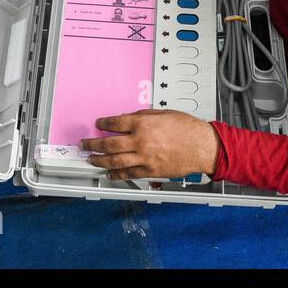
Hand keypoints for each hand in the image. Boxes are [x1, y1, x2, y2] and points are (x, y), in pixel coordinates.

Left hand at [83, 109, 219, 180]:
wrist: (202, 146)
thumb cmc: (187, 128)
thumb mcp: (163, 113)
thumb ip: (144, 116)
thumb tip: (129, 119)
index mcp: (143, 123)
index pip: (115, 123)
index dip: (103, 123)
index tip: (98, 124)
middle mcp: (140, 140)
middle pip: (109, 143)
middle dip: (93, 144)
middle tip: (85, 144)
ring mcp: (144, 157)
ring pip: (114, 161)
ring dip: (99, 160)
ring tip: (91, 159)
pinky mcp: (150, 171)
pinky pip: (128, 174)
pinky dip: (116, 174)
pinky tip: (109, 174)